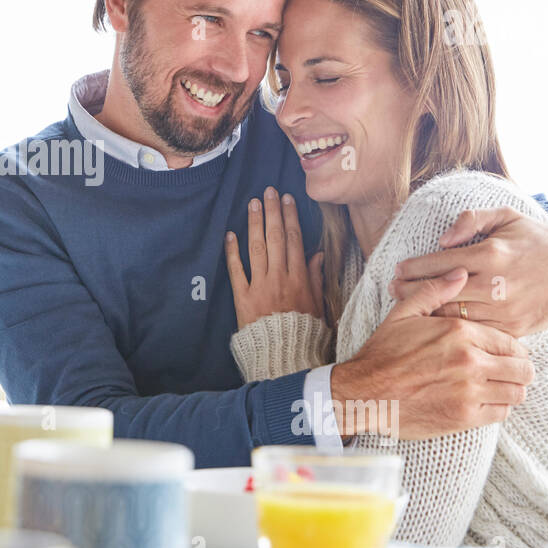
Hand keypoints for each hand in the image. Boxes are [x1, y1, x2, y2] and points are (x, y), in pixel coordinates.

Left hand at [225, 187, 324, 328]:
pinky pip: (237, 271)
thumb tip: (317, 254)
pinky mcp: (243, 298)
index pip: (295, 240)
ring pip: (257, 248)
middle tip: (268, 191)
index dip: (290, 217)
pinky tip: (230, 235)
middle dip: (272, 212)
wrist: (284, 355)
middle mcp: (280, 278)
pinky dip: (233, 252)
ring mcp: (260, 286)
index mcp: (299, 279)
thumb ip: (315, 278)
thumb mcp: (317, 304)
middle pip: (276, 238)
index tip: (287, 199)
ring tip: (252, 203)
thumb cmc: (303, 331)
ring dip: (254, 224)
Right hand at [329, 268, 534, 438]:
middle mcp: (470, 361)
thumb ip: (435, 291)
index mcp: (459, 333)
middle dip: (519, 370)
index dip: (513, 349)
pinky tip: (483, 402)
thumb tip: (461, 272)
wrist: (363, 393)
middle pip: (523, 369)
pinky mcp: (464, 417)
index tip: (506, 354)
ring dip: (510, 390)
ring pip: (516, 393)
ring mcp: (469, 391)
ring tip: (498, 387)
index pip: (511, 342)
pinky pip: (501, 413)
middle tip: (508, 372)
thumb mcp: (404, 314)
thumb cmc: (382, 354)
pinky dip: (497, 408)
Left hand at [388, 207, 547, 337]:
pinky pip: (476, 331)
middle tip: (392, 289)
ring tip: (406, 308)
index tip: (398, 270)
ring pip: (454, 315)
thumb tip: (442, 238)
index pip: (440, 263)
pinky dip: (453, 328)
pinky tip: (436, 324)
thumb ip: (471, 219)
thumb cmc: (535, 239)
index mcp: (491, 254)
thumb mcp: (506, 216)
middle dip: (411, 291)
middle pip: (441, 292)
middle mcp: (496, 284)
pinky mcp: (514, 328)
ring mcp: (505, 309)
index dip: (413, 267)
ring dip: (427, 312)